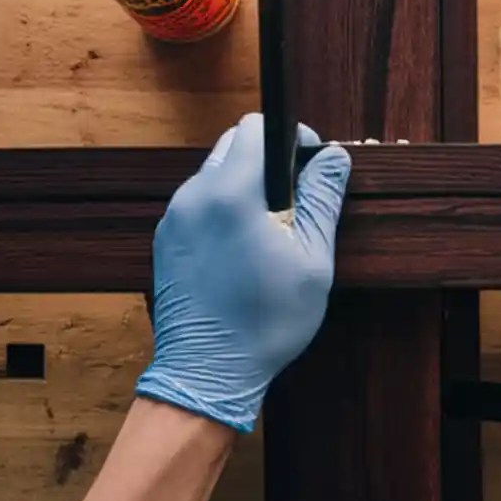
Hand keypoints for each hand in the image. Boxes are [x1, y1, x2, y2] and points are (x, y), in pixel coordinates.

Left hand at [136, 114, 350, 432]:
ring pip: (216, 173)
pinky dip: (225, 211)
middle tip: (296, 208)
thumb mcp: (312, 261)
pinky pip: (200, 202)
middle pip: (235, 145)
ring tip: (270, 235)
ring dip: (247, 188)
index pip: (258, 128)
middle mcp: (195, 195)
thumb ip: (322, 201)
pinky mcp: (165, 237)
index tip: (312, 170)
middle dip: (270, 164)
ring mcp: (174, 216)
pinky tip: (243, 251)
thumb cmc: (266, 321)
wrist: (206, 371)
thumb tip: (334, 157)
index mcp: (232, 194)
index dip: (293, 141)